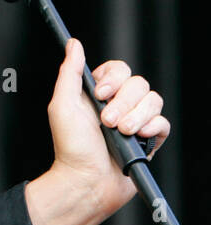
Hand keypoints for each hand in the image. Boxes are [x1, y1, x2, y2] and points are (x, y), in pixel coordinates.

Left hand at [45, 38, 170, 220]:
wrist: (86, 180)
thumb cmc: (70, 146)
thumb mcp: (62, 104)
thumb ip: (70, 72)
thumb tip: (73, 44)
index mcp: (98, 94)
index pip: (119, 69)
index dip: (113, 78)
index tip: (100, 93)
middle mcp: (119, 105)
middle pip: (138, 83)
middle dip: (122, 102)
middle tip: (106, 120)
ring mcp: (135, 121)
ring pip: (153, 100)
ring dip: (135, 116)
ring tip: (120, 131)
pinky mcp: (149, 139)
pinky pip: (163, 122)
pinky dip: (150, 128)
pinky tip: (136, 137)